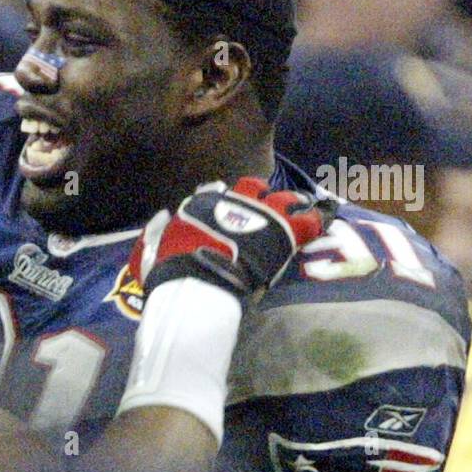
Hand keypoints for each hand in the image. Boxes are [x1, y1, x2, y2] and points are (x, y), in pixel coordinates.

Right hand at [135, 177, 334, 298]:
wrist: (199, 283)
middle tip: (267, 208)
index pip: (213, 192)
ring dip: (290, 202)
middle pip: (251, 187)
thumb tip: (163, 217)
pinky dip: (314, 219)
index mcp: (199, 205)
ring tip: (301, 208)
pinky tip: (321, 220)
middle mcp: (230, 201)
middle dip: (258, 195)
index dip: (222, 201)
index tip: (226, 209)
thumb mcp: (150, 250)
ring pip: (282, 198)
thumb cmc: (171, 272)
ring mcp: (259, 213)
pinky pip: (305, 219)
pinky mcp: (281, 229)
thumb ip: (155, 232)